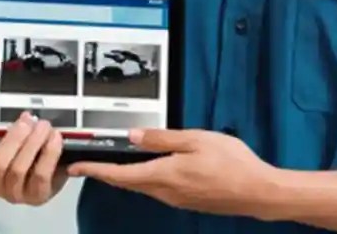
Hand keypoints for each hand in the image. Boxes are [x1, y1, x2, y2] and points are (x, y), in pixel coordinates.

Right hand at [0, 112, 68, 205]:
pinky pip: (41, 176)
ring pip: (18, 169)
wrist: (51, 168)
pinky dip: (49, 154)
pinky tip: (54, 140)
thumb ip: (2, 128)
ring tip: (43, 127)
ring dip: (33, 143)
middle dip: (14, 138)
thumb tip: (17, 120)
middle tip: (27, 122)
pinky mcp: (36, 197)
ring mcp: (13, 193)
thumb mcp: (8, 136)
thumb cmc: (25, 150)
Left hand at [67, 128, 281, 218]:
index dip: (95, 170)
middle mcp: (165, 192)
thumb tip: (133, 136)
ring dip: (123, 176)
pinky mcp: (187, 201)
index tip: (76, 167)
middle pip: (126, 182)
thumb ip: (161, 138)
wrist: (259, 192)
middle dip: (104, 173)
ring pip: (141, 186)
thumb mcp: (195, 140)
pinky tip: (145, 170)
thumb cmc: (232, 164)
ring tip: (110, 164)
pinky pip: (157, 189)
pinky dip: (142, 179)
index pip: (119, 174)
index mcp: (162, 175)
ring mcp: (176, 199)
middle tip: (86, 163)